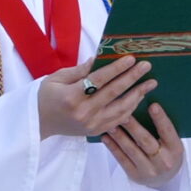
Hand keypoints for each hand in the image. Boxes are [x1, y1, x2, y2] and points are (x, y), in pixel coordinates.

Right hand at [39, 55, 155, 141]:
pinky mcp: (96, 131)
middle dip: (132, 78)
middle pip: (114, 93)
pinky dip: (130, 109)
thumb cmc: (46, 97)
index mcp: (71, 97)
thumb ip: (79, 70)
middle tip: (147, 66)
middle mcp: (83, 112)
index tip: (131, 58)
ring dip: (137, 95)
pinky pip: (118, 120)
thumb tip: (99, 59)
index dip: (117, 69)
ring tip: (150, 83)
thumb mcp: (56, 78)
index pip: (99, 80)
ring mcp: (91, 124)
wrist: (39, 123)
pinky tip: (139, 98)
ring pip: (121, 109)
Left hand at [104, 102, 184, 184]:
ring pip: (131, 150)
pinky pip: (122, 160)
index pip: (168, 131)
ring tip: (110, 124)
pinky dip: (113, 147)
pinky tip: (105, 137)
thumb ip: (161, 128)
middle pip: (146, 141)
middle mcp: (163, 161)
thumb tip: (143, 106)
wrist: (165, 179)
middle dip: (134, 127)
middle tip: (123, 114)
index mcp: (175, 149)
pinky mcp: (135, 175)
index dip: (161, 119)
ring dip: (119, 136)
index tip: (153, 105)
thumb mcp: (171, 142)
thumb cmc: (166, 153)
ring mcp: (149, 170)